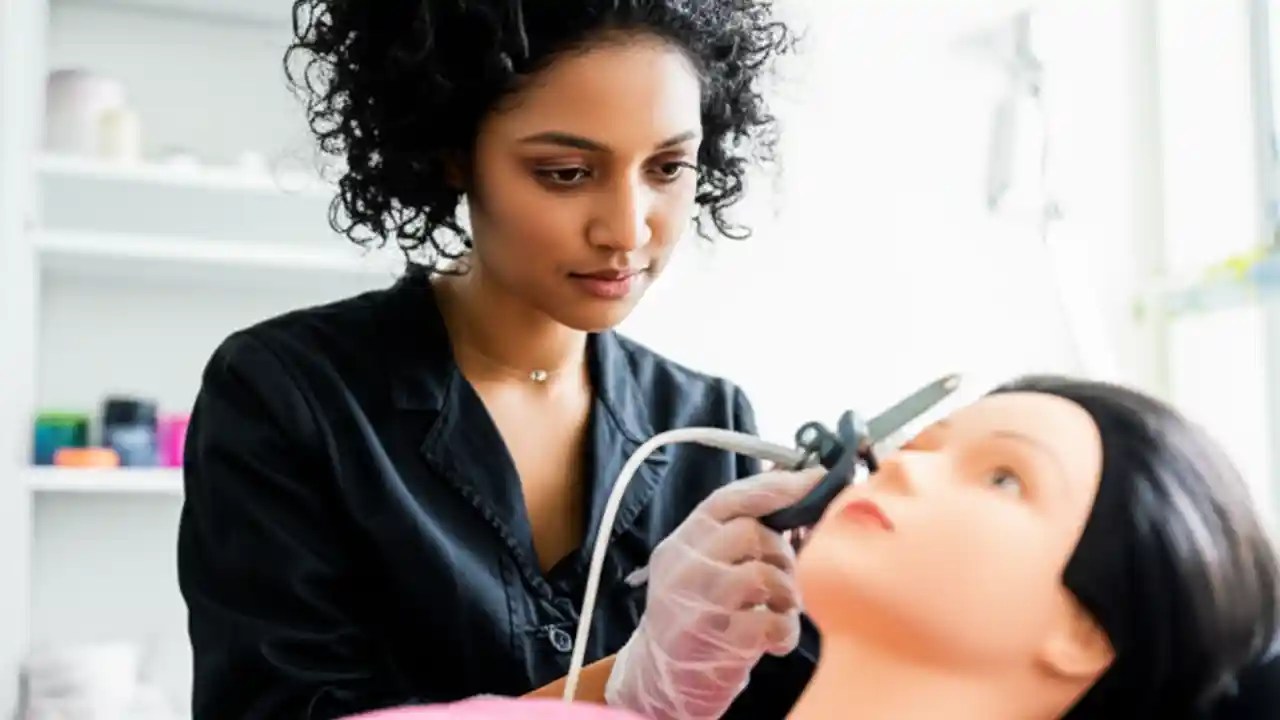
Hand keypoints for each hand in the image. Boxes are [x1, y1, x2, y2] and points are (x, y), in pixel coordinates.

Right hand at [603, 466, 824, 719]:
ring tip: (779, 609)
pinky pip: (773, 621)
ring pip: (765, 575)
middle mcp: (684, 566)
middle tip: (784, 576)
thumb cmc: (694, 614)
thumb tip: (793, 494)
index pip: (726, 500)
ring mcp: (698, 603)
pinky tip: (775, 639)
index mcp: (681, 542)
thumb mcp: (698, 566)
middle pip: (750, 533)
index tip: (814, 480)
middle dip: (781, 553)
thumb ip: (731, 535)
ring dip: (787, 593)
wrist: (662, 678)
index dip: (774, 486)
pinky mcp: (719, 639)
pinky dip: (786, 631)